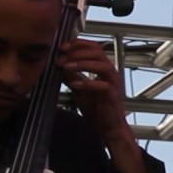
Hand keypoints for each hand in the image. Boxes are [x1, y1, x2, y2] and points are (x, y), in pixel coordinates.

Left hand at [57, 39, 146, 172]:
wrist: (107, 127)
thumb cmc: (96, 108)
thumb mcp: (79, 88)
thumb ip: (71, 76)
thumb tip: (59, 64)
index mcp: (103, 68)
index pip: (93, 47)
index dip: (77, 44)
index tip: (61, 47)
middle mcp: (110, 72)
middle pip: (98, 52)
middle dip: (77, 51)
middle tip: (61, 56)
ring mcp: (113, 83)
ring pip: (102, 65)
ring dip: (82, 63)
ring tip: (66, 66)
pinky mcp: (113, 95)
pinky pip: (103, 85)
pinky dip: (87, 83)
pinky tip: (74, 84)